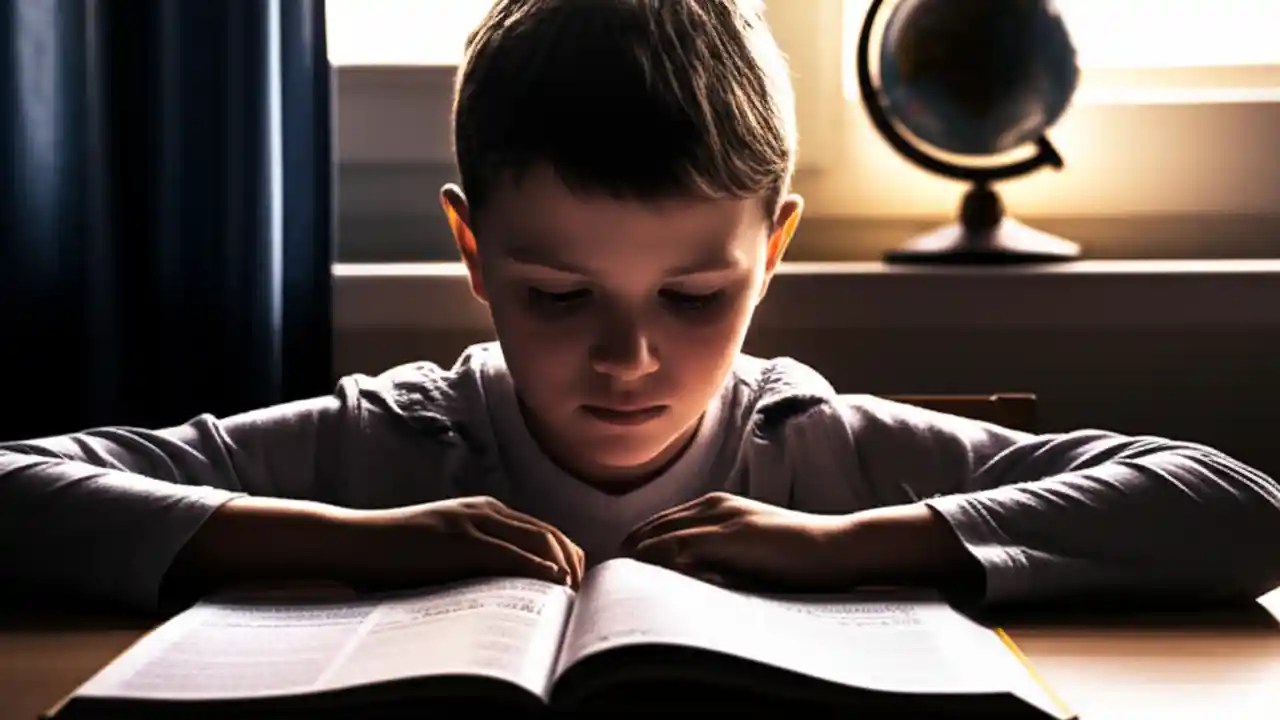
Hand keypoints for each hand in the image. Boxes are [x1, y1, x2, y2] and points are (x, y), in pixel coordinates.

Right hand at [346, 496, 584, 589]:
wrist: (355, 541)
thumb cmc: (396, 553)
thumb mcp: (444, 548)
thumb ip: (476, 558)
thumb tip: (510, 590)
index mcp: (484, 510)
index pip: (542, 530)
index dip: (566, 556)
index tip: (576, 584)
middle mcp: (485, 510)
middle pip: (548, 534)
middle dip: (572, 563)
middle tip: (581, 596)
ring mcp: (472, 522)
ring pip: (536, 541)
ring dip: (561, 568)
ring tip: (571, 596)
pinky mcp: (458, 540)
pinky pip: (508, 554)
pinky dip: (536, 568)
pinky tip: (551, 583)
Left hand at [619, 492, 858, 591]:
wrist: (837, 545)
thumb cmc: (800, 555)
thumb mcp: (753, 551)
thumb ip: (722, 557)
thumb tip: (689, 579)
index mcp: (719, 507)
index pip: (665, 524)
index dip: (639, 543)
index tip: (617, 566)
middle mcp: (715, 506)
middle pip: (655, 526)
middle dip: (628, 550)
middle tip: (603, 576)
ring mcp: (723, 518)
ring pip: (663, 534)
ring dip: (635, 556)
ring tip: (611, 579)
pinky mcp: (733, 536)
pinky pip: (681, 546)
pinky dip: (657, 559)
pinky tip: (640, 576)